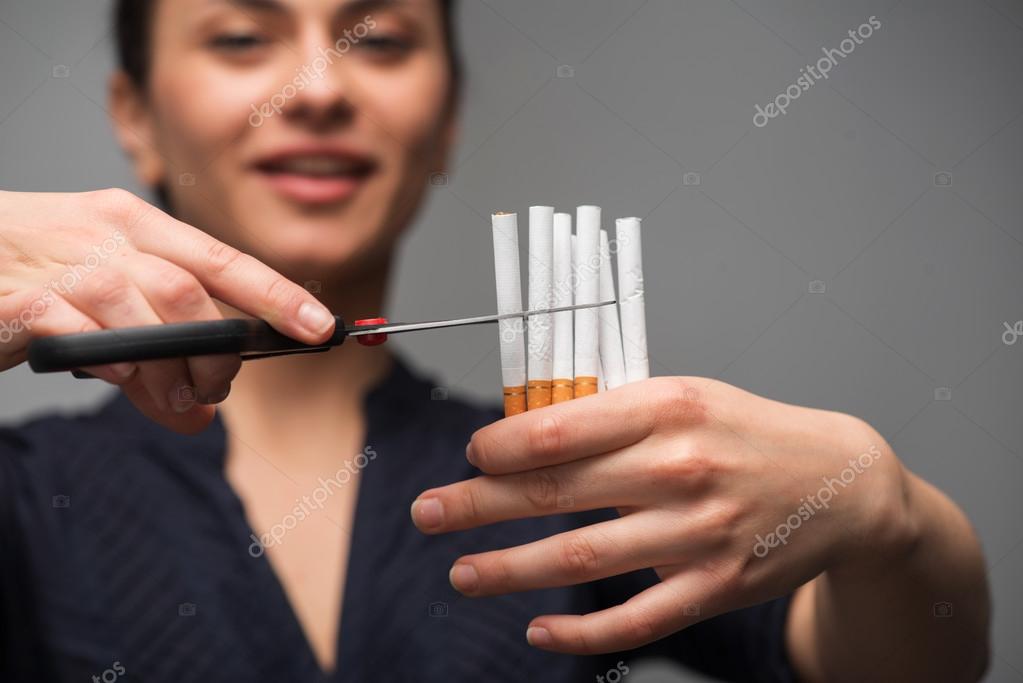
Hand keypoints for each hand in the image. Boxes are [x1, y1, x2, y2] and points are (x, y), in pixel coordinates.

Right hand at [0, 189, 335, 432]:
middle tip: (213, 390)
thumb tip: (201, 417)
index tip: (321, 327)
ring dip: (171, 369)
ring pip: (144, 313)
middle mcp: (103, 232)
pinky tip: (118, 375)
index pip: (222, 258)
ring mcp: (60, 260)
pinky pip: (82, 332)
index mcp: (134, 222)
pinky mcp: (19, 297)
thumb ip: (156, 358)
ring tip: (172, 398)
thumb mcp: (105, 304)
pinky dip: (112, 363)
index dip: (276, 294)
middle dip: (217, 353)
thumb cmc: (33, 275)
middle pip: (188, 292)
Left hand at [410, 377, 915, 653]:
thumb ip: (612, 414)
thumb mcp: (685, 396)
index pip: (561, 427)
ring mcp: (699, 533)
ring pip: (582, 558)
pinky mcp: (716, 586)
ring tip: (462, 572)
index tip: (470, 455)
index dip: (501, 447)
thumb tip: (524, 434)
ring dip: (510, 570)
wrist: (840, 484)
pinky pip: (636, 619)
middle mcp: (681, 468)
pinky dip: (579, 632)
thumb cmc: (748, 432)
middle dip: (478, 504)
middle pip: (556, 492)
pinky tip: (537, 630)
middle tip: (427, 512)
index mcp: (668, 408)